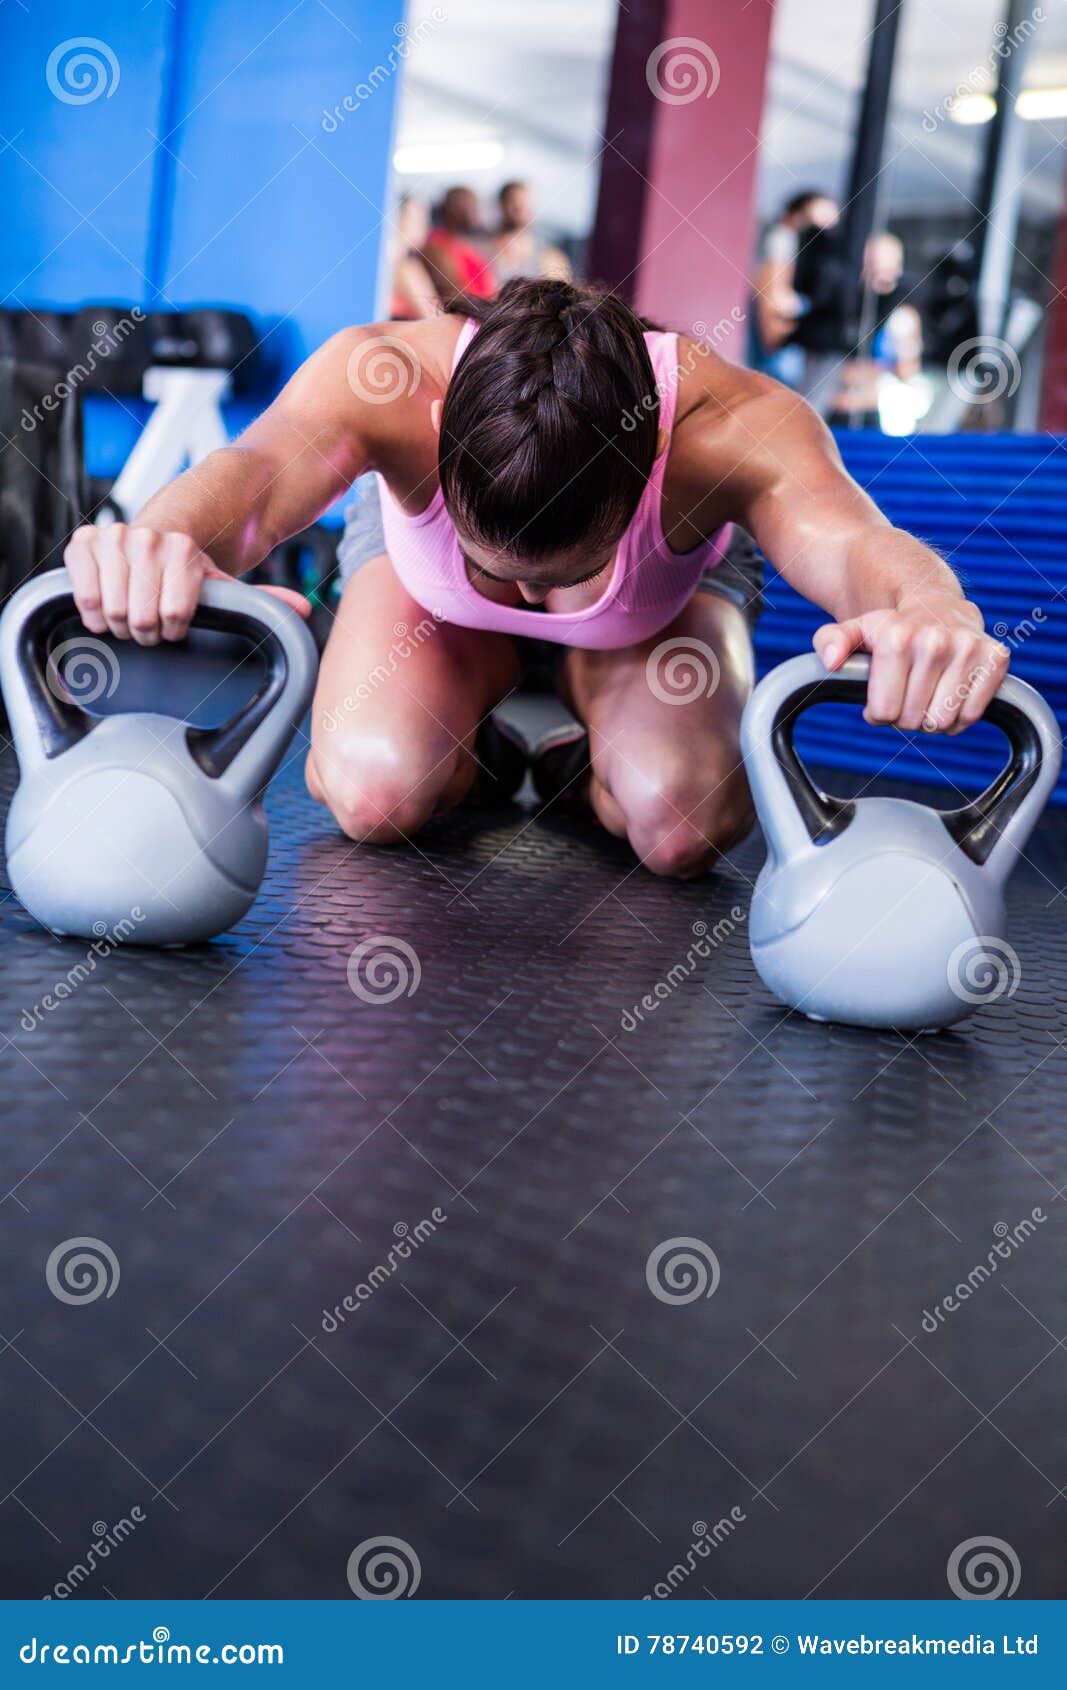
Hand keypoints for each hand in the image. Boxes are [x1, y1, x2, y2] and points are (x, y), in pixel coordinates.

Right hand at [63, 524, 310, 645]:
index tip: (177, 622)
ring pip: (111, 612)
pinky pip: (82, 596)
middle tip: (153, 621)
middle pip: (139, 619)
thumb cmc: (190, 568)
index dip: (175, 628)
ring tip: (133, 610)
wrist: (160, 530)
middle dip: (147, 631)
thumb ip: (264, 599)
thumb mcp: (225, 582)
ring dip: (121, 623)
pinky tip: (108, 602)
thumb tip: (304, 611)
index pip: (173, 617)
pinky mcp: (83, 543)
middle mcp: (145, 539)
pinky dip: (93, 609)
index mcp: (182, 550)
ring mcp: (111, 539)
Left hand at [812, 603, 1009, 733]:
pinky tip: (950, 692)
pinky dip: (960, 715)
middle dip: (905, 714)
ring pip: (942, 723)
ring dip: (932, 717)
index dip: (878, 711)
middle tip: (907, 691)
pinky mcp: (996, 659)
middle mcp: (935, 642)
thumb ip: (832, 641)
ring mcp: (969, 649)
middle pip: (912, 721)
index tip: (882, 694)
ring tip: (928, 692)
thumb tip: (831, 661)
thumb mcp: (857, 630)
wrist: (938, 605)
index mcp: (897, 638)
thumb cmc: (893, 627)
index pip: (884, 712)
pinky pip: (972, 715)